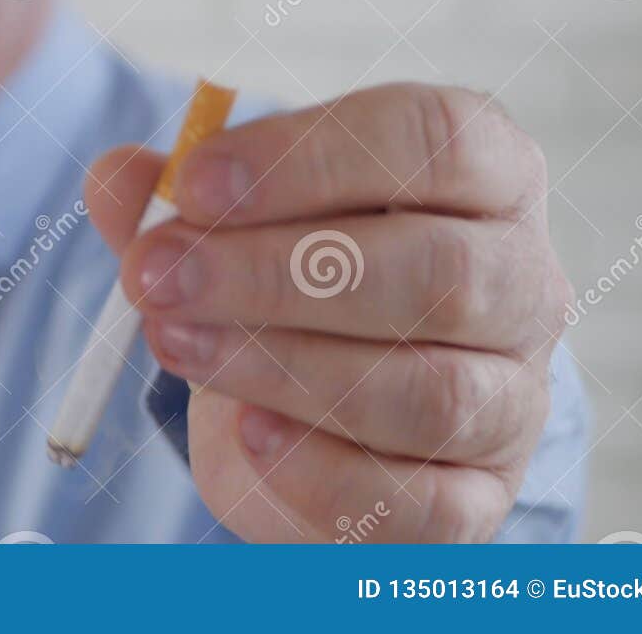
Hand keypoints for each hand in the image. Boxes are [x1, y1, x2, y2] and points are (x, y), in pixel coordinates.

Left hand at [85, 84, 570, 542]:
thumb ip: (173, 195)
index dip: (307, 157)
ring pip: (428, 392)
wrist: (320, 411)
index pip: (432, 139)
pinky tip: (248, 434)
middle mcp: (523, 282)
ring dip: (280, 368)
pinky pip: (422, 502)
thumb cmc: (289, 281)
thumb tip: (118, 179)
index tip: (193, 182)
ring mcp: (513, 400)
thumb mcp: (228, 223)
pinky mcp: (479, 500)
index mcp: (482, 175)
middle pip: (436, 270)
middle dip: (273, 274)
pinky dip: (324, 473)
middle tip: (157, 277)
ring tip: (174, 343)